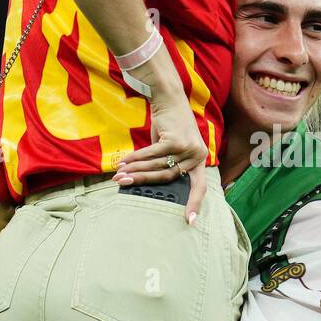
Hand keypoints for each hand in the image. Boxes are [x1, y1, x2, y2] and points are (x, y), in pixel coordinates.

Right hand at [111, 87, 207, 225]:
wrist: (170, 99)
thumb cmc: (170, 125)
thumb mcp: (174, 146)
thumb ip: (168, 163)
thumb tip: (146, 180)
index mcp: (200, 160)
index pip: (199, 187)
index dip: (194, 204)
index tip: (189, 221)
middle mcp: (197, 155)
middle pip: (167, 176)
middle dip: (143, 181)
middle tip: (124, 184)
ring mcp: (188, 147)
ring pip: (157, 166)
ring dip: (135, 170)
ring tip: (119, 175)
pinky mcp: (175, 140)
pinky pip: (151, 154)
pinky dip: (135, 158)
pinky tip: (124, 162)